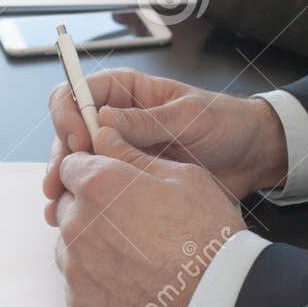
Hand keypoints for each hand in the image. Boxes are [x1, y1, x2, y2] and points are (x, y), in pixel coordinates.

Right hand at [44, 68, 287, 206]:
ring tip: (56, 205)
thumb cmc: (225, 124)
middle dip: (60, 155)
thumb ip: (147, 122)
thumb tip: (102, 122)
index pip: (78, 92)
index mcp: (127, 92)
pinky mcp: (128, 177)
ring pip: (76, 162)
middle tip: (59, 181)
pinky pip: (96, 186)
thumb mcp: (189, 117)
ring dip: (63, 181)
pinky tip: (70, 215)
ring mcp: (119, 150)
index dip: (68, 114)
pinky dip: (80, 199)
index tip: (78, 140)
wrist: (251, 156)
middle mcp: (116, 119)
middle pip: (68, 130)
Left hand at [54, 124, 245, 306]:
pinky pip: (78, 283)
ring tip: (133, 254)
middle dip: (90, 207)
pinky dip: (97, 281)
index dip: (92, 171)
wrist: (218, 299)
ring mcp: (76, 269)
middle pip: (67, 206)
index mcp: (98, 186)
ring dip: (91, 245)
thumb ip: (133, 155)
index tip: (108, 182)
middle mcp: (77, 225)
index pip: (70, 166)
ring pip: (70, 246)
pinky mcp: (81, 303)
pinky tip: (130, 280)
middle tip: (130, 220)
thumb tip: (106, 136)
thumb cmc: (208, 237)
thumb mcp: (183, 177)